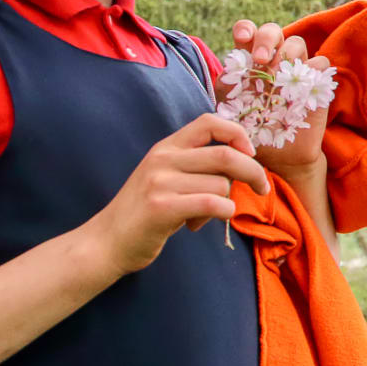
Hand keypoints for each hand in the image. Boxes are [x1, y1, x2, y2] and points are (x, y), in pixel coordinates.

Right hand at [86, 113, 268, 276]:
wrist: (105, 243)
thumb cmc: (146, 213)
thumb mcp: (166, 178)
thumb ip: (196, 165)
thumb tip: (244, 160)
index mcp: (166, 147)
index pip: (209, 122)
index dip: (237, 133)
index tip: (250, 153)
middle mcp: (162, 159)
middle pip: (226, 155)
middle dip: (253, 172)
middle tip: (262, 189)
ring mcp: (159, 182)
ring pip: (221, 185)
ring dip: (223, 203)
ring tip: (200, 216)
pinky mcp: (161, 207)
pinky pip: (212, 204)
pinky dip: (222, 213)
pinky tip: (199, 224)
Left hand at [229, 20, 331, 182]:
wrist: (280, 157)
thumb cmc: (251, 132)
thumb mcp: (230, 112)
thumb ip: (225, 90)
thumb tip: (228, 72)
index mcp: (249, 62)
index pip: (247, 32)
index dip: (246, 29)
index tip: (242, 38)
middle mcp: (273, 61)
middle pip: (273, 31)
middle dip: (267, 39)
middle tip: (262, 59)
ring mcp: (296, 70)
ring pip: (297, 43)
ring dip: (288, 54)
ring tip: (279, 79)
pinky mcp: (316, 82)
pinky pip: (320, 62)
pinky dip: (313, 68)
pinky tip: (301, 86)